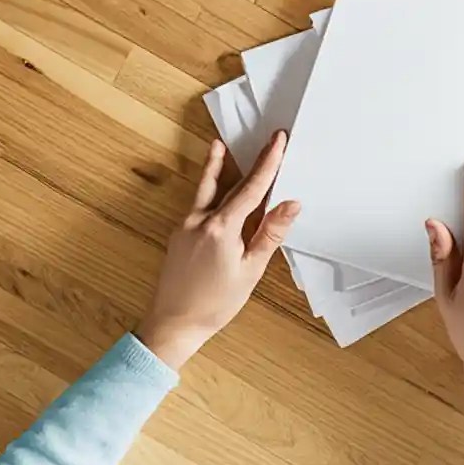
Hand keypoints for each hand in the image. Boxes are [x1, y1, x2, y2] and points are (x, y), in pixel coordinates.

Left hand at [137, 132, 300, 368]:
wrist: (174, 323)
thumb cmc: (216, 303)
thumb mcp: (250, 269)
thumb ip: (270, 233)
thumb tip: (290, 204)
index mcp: (221, 228)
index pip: (252, 188)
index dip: (268, 162)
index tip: (278, 141)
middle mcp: (200, 220)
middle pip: (230, 184)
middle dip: (250, 163)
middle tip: (266, 141)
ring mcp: (185, 226)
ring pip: (206, 189)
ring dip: (215, 167)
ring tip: (218, 146)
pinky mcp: (178, 234)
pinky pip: (198, 205)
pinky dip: (208, 190)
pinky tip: (214, 188)